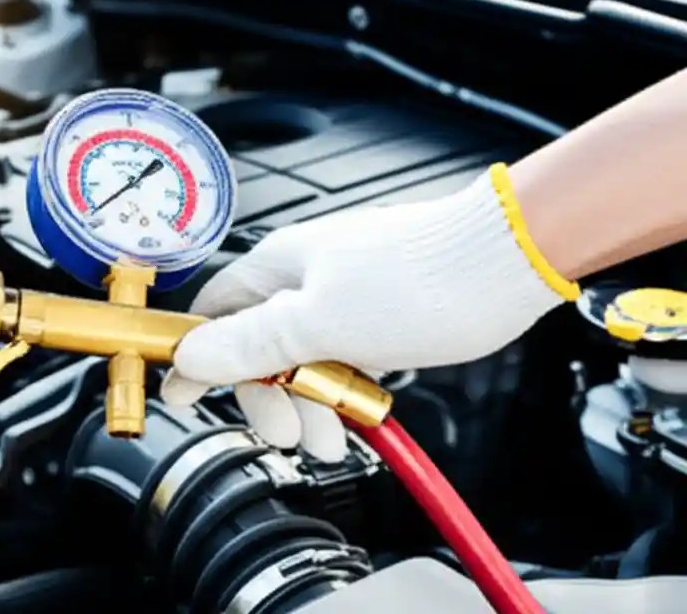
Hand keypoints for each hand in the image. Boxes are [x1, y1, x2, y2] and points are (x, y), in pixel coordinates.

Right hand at [162, 170, 565, 461]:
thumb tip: (191, 355)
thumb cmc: (421, 277)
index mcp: (277, 265)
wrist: (509, 258)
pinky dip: (345, 390)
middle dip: (270, 398)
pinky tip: (361, 412)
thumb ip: (250, 343)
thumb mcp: (319, 323)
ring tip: (337, 438)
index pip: (213, 313)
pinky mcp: (381, 311)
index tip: (185, 396)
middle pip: (258, 346)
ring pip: (304, 358)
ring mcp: (344, 291)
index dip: (197, 358)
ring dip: (312, 404)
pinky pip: (344, 357)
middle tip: (291, 434)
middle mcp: (304, 275)